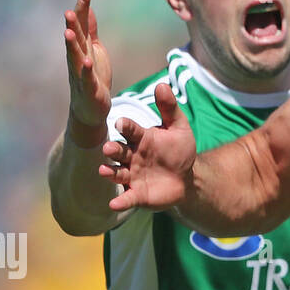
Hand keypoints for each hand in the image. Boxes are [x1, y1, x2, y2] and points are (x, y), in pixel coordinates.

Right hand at [64, 0, 111, 143]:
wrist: (91, 109)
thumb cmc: (93, 77)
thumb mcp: (94, 50)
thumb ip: (90, 31)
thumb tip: (87, 9)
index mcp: (82, 47)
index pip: (81, 25)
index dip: (82, 9)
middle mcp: (78, 58)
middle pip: (75, 39)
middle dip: (72, 25)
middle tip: (68, 10)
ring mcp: (81, 74)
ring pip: (75, 57)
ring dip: (71, 45)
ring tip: (69, 31)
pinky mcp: (89, 90)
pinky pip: (86, 79)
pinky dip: (86, 70)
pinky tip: (87, 62)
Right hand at [101, 83, 195, 211]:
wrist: (186, 178)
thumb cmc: (180, 151)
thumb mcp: (179, 128)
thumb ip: (169, 109)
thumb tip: (162, 84)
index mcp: (140, 137)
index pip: (130, 129)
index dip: (125, 126)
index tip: (120, 123)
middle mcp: (131, 155)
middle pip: (118, 151)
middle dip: (112, 150)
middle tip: (107, 149)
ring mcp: (132, 175)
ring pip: (117, 172)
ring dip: (109, 172)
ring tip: (103, 171)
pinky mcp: (136, 194)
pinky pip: (127, 197)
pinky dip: (120, 201)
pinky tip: (113, 204)